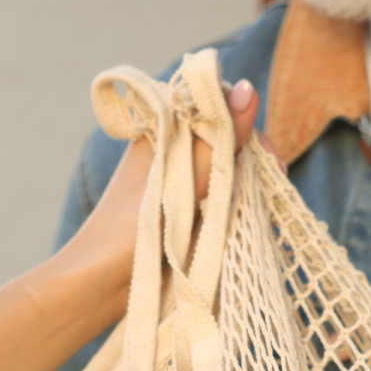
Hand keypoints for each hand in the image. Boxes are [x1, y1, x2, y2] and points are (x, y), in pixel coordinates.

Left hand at [0, 81, 261, 370]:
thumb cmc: (134, 228)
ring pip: (229, 172)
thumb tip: (246, 88)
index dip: (249, 132)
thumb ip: (219, 136)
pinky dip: (235, 209)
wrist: (101, 282)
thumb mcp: (185, 177)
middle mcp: (173, 151)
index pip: (221, 112)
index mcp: (165, 131)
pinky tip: (245, 224)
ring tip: (257, 212)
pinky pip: (220, 198)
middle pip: (230, 142)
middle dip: (253, 163)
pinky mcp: (184, 212)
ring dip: (247, 189)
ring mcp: (179, 182)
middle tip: (268, 189)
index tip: (268, 161)